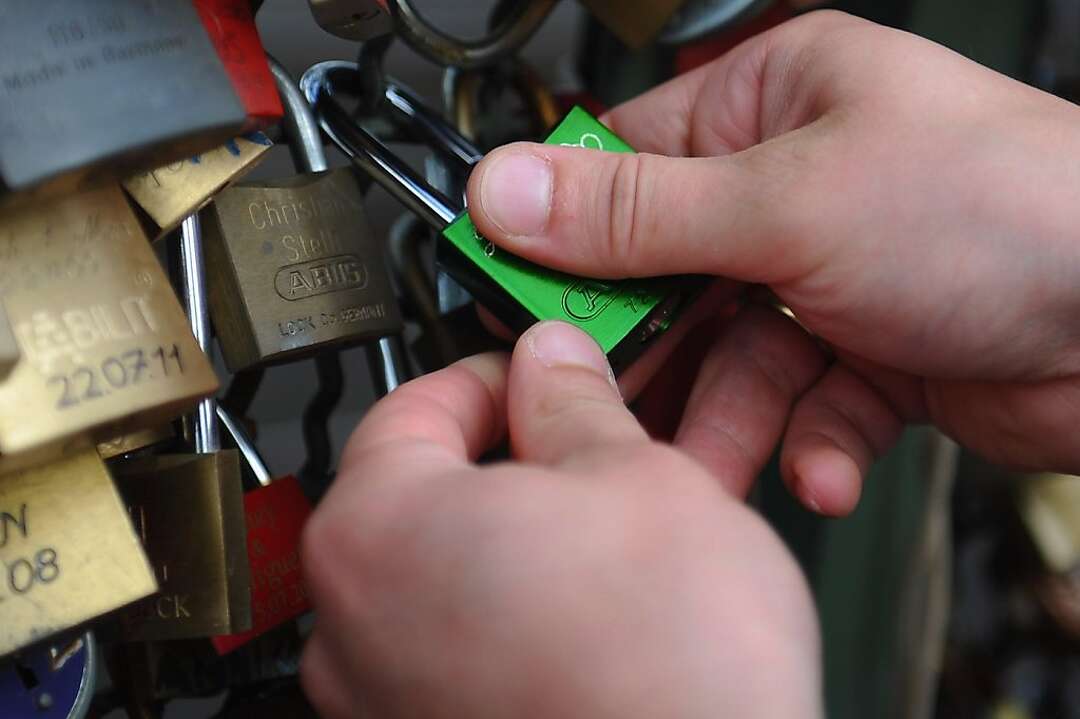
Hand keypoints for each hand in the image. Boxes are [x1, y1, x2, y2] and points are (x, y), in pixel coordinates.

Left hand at [301, 322, 820, 718]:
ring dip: (517, 542)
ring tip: (604, 542)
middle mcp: (352, 625)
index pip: (414, 404)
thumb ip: (576, 405)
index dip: (493, 376)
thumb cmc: (662, 679)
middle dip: (508, 462)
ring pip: (448, 576)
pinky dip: (513, 616)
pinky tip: (591, 620)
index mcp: (377, 531)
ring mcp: (382, 701)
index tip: (538, 375)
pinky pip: (459, 649)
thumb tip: (554, 367)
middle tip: (585, 452)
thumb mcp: (638, 481)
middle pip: (425, 494)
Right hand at [466, 10, 1079, 514]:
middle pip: (668, 278)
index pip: (621, 165)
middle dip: (653, 352)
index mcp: (770, 107)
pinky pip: (801, 406)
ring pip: (730, 359)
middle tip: (614, 400)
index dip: (563, 235)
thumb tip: (511, 192)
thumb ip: (637, 212)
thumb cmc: (1012, 210)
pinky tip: (825, 462)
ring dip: (731, 420)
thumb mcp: (789, 202)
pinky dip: (809, 443)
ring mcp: (828, 275)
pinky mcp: (865, 354)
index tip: (517, 295)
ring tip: (726, 460)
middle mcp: (793, 186)